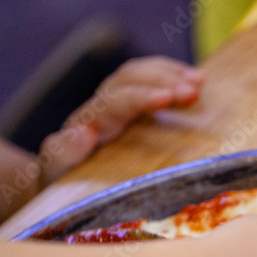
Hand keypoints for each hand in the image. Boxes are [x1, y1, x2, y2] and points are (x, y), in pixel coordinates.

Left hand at [38, 57, 204, 185]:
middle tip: (194, 89)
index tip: (168, 98)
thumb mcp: (56, 172)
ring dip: (170, 74)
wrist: (59, 180)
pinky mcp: (129, 109)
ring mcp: (115, 105)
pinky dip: (172, 77)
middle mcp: (101, 107)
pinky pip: (148, 82)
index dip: (142, 96)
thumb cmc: (60, 182)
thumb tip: (84, 131)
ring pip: (139, 75)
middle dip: (162, 79)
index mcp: (88, 121)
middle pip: (129, 78)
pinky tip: (197, 83)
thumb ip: (63, 153)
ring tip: (199, 82)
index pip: (115, 99)